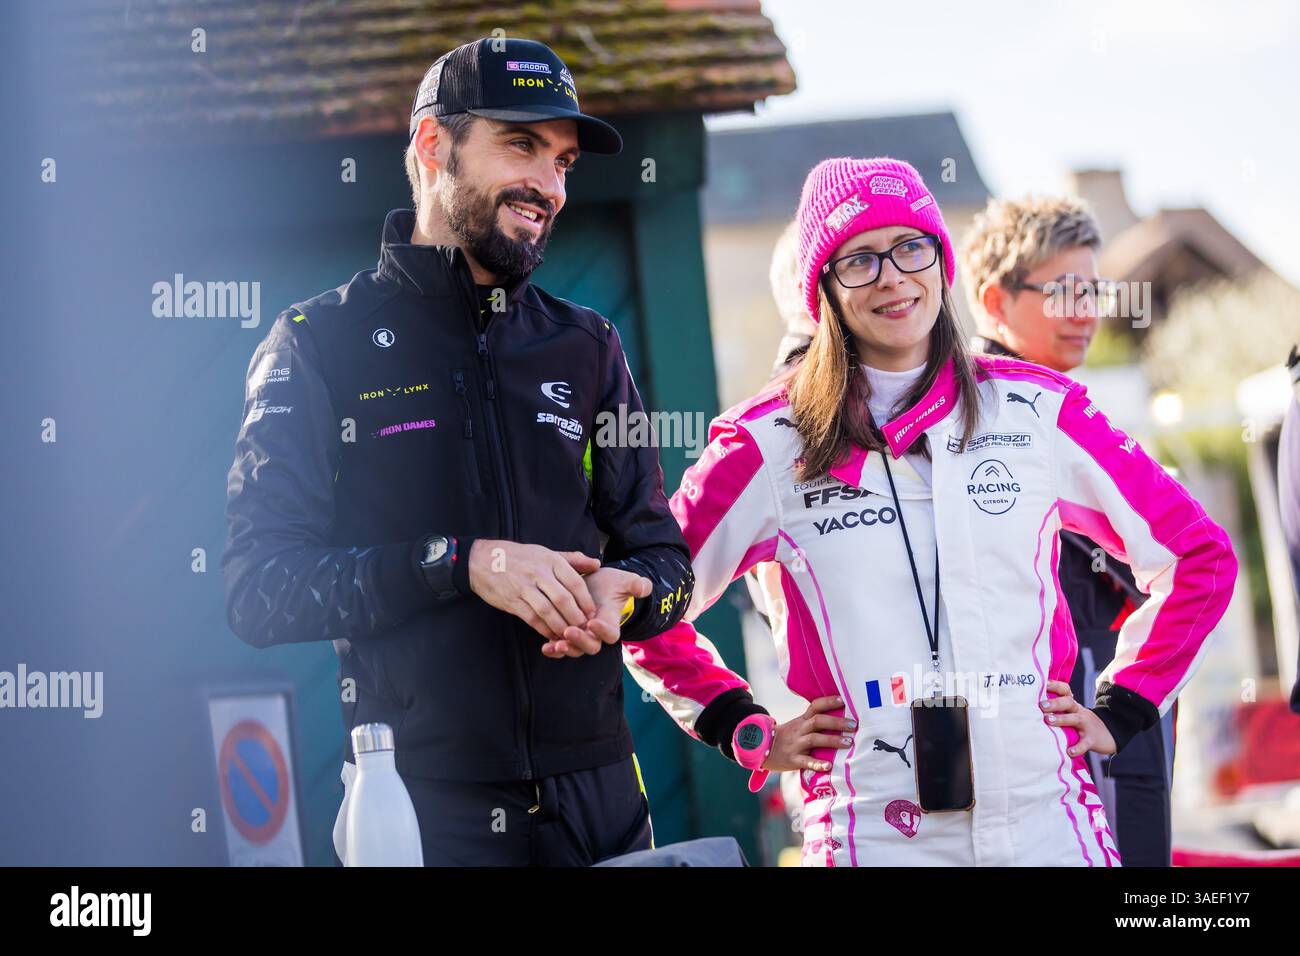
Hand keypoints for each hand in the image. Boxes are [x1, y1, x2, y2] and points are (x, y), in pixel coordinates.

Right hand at [467, 540, 599, 641]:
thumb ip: (572, 560)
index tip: (593, 613)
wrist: (482, 560)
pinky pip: (531, 618)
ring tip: (570, 635)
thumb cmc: (519, 556)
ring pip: (548, 611)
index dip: (586, 600)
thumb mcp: (545, 552)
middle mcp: (538, 573)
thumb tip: (596, 564)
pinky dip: (544, 629)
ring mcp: (524, 587)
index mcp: (550, 560)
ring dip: (561, 626)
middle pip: (563, 599)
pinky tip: (552, 635)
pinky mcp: (512, 601)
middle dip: (576, 617)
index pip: (574, 582)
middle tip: (585, 628)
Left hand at [540, 566, 651, 657]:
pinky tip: (545, 646)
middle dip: (580, 641)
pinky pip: (561, 648)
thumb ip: (635, 584)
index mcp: (610, 622)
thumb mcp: (623, 581)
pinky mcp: (567, 636)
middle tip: (569, 631)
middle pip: (591, 646)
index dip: (603, 631)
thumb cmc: (611, 584)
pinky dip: (553, 650)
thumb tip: (644, 587)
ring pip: (575, 650)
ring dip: (565, 648)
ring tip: (555, 644)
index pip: (610, 634)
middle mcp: (596, 634)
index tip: (593, 622)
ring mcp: (582, 637)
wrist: (595, 586)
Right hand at [761, 695, 855, 772]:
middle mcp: (799, 730)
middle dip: (836, 722)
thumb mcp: (798, 725)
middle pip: (817, 721)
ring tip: (849, 743)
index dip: (828, 702)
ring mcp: (795, 745)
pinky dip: (818, 764)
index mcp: (801, 720)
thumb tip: (840, 715)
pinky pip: (806, 761)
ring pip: (814, 739)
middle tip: (853, 725)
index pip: (815, 706)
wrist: (763, 749)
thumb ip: (814, 720)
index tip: (843, 700)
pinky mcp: (792, 760)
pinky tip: (829, 766)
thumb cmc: (788, 738)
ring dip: (832, 740)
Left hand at [1040, 679, 1116, 756]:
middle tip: (1042, 705)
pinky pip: (1085, 743)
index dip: (1055, 685)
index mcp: (1072, 704)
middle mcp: (1079, 711)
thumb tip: (1029, 707)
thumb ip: (1055, 710)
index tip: (1043, 684)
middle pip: (1068, 702)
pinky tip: (1070, 751)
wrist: (1108, 734)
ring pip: (1075, 719)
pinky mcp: (1092, 739)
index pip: (1065, 690)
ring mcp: (1086, 725)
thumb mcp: (1071, 713)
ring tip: (1048, 721)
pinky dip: (1078, 747)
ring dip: (1062, 719)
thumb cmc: (1080, 724)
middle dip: (1055, 703)